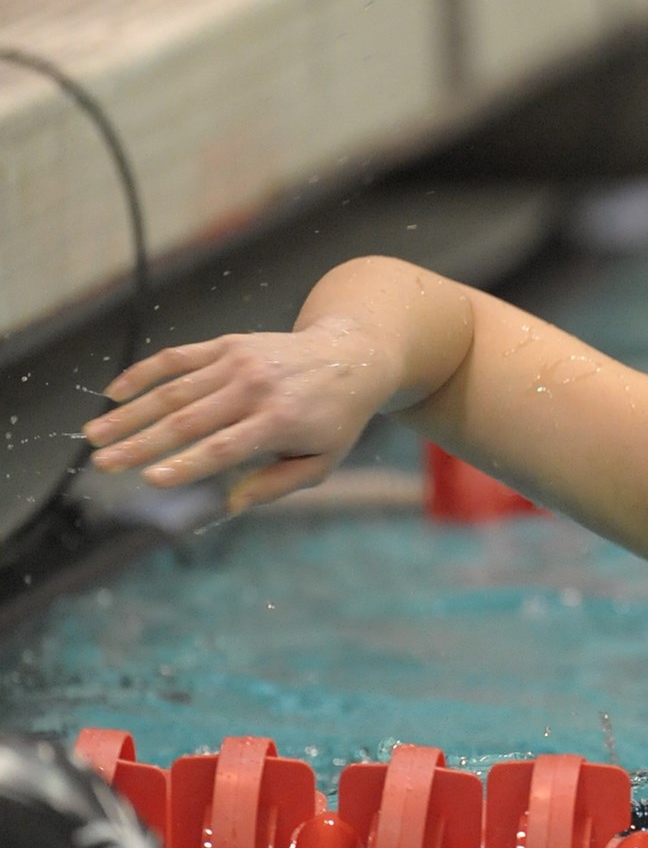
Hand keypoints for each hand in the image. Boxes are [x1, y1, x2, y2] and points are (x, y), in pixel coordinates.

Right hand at [82, 320, 394, 513]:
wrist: (352, 357)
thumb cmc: (335, 419)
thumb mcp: (322, 461)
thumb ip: (277, 484)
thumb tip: (231, 503)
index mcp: (280, 421)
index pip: (223, 447)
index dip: (186, 465)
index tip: (150, 480)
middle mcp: (256, 388)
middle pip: (188, 420)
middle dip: (141, 444)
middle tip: (103, 464)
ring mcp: (239, 362)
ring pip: (173, 389)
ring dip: (130, 413)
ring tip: (96, 435)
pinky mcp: (228, 344)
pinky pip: (177, 358)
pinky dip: (143, 374)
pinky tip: (114, 394)